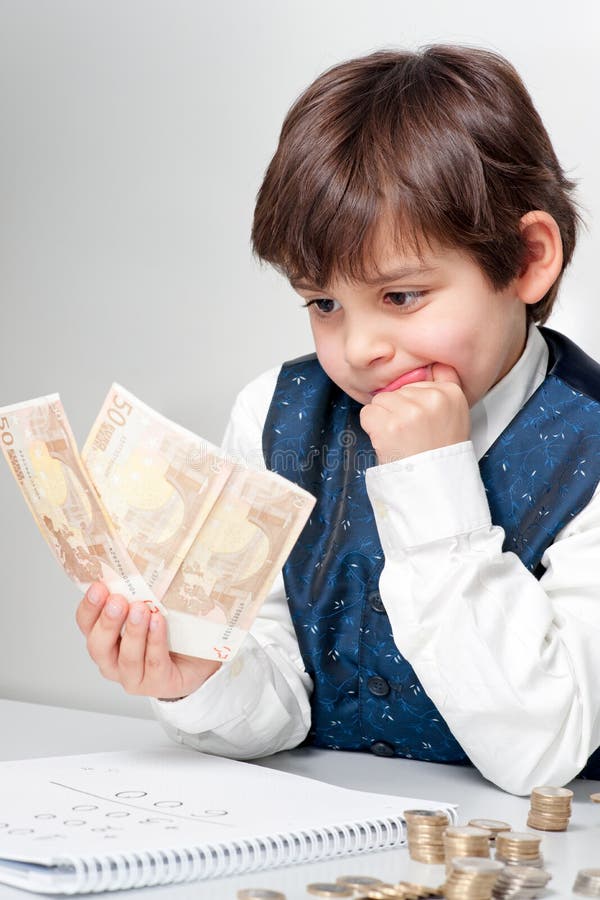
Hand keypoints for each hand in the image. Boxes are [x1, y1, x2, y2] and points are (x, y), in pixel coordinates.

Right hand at [75, 582, 220, 698]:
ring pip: (126, 658)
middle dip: (107, 621)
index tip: (98, 586)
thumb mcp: (153, 604)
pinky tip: (158, 623)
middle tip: (117, 600)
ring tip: (141, 609)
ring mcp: (133, 676)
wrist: (200, 657)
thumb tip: (140, 556)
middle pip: (98, 645)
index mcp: (105, 638)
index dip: (89, 606)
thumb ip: (141, 590)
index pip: (86, 624)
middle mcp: (113, 660)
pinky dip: (155, 642)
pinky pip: (154, 663)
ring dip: (132, 632)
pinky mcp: (157, 684)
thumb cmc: (171, 629)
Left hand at [359, 363, 469, 463]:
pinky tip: (389, 441)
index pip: (417, 379)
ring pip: (381, 400)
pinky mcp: (390, 426)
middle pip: (398, 390)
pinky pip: (368, 413)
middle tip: (413, 435)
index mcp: (451, 392)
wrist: (435, 484)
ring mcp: (411, 411)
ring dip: (385, 420)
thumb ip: (444, 385)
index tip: (424, 422)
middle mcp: (433, 398)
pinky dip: (372, 428)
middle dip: (399, 411)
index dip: (414, 402)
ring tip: (402, 439)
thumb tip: (431, 363)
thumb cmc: (440, 451)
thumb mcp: (455, 413)